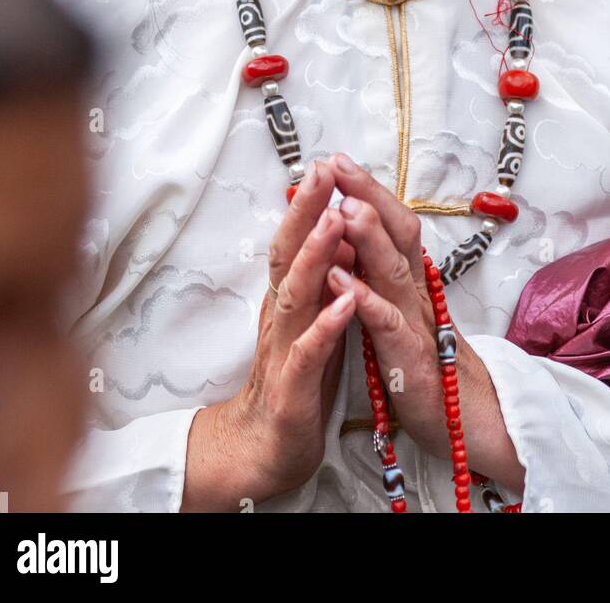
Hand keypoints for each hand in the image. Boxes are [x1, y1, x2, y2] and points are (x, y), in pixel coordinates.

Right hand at [182, 160, 355, 510]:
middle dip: (306, 212)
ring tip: (332, 221)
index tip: (327, 162)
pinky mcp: (293, 388)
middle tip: (322, 171)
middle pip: (289, 255)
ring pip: (295, 296)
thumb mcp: (312, 318)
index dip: (310, 203)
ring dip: (314, 257)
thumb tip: (338, 231)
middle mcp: (282, 316)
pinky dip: (325, 326)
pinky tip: (344, 302)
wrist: (265, 447)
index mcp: (290, 298)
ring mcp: (284, 349)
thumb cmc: (297, 378)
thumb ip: (324, 278)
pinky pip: (308, 353)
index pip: (296, 241)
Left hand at [323, 153, 524, 498]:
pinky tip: (340, 276)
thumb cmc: (426, 363)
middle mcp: (417, 292)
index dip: (369, 189)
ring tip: (343, 208)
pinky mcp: (410, 359)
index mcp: (411, 280)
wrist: (469, 421)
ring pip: (394, 270)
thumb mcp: (403, 311)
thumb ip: (384, 273)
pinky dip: (364, 297)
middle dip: (368, 195)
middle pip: (398, 232)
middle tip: (339, 164)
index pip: (394, 222)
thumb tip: (356, 231)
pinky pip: (387, 324)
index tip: (338, 160)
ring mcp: (417, 323)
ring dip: (369, 237)